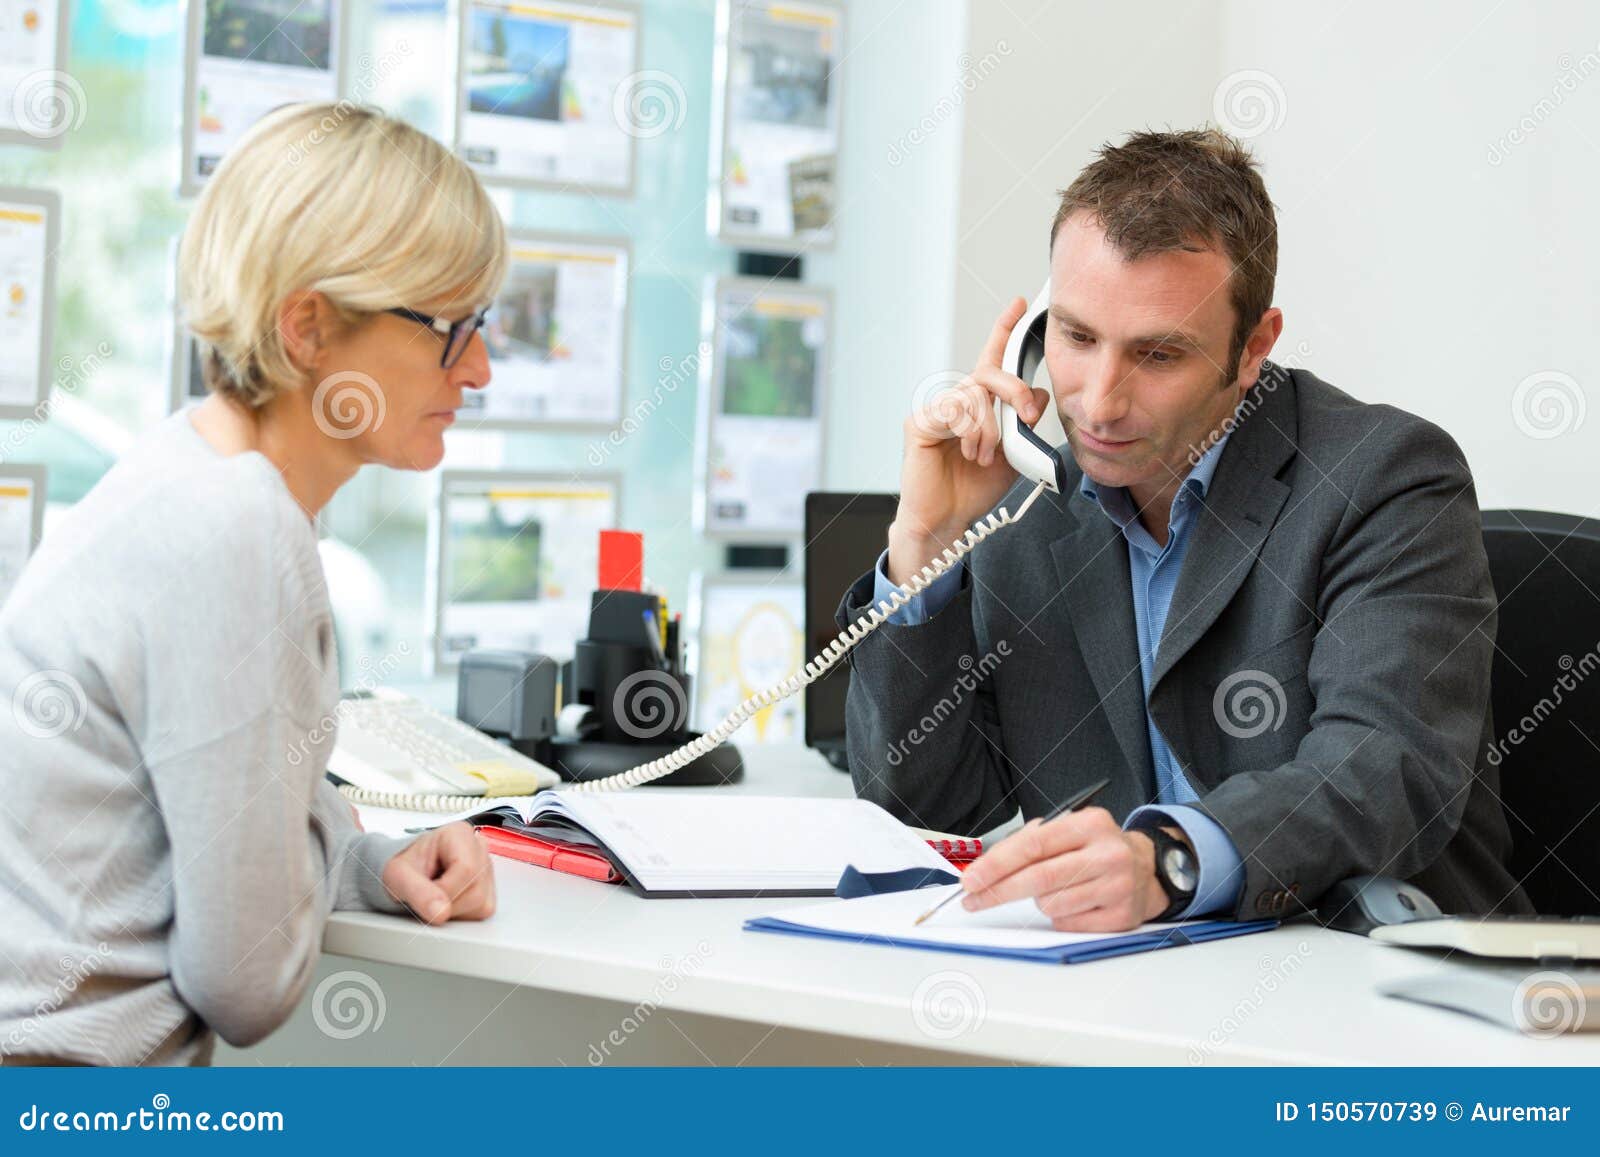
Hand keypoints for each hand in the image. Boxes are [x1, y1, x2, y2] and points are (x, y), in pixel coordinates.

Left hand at [381, 822, 496, 925]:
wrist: (407, 873)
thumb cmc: (405, 868)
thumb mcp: (398, 876)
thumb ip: (417, 891)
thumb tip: (440, 912)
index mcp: (458, 834)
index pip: (466, 868)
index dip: (446, 890)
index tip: (426, 900)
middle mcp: (478, 849)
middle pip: (475, 890)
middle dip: (447, 903)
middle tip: (425, 896)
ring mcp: (487, 870)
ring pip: (481, 904)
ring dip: (453, 911)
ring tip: (435, 897)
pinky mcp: (489, 891)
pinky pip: (481, 912)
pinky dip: (460, 915)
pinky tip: (446, 902)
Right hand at [888, 297, 1052, 585]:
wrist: (949, 521)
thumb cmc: (974, 489)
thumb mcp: (1015, 455)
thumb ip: (1025, 425)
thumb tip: (1042, 395)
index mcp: (978, 405)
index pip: (992, 360)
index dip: (1004, 330)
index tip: (1021, 304)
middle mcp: (956, 402)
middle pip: (989, 372)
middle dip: (1015, 389)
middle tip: (1028, 415)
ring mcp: (936, 410)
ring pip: (975, 395)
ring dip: (991, 427)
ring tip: (987, 454)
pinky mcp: (921, 423)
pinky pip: (955, 411)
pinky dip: (971, 432)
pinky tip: (970, 452)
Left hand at [958, 809, 1173, 932]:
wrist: (1147, 868)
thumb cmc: (1095, 849)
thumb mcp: (1069, 830)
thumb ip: (1029, 842)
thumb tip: (984, 868)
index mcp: (1090, 824)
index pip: (1033, 845)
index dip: (996, 864)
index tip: (972, 878)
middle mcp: (1108, 854)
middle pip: (1039, 878)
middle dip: (998, 891)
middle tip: (973, 899)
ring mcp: (1118, 886)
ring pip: (1051, 904)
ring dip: (1039, 901)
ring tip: (1056, 889)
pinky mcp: (1121, 916)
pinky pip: (1068, 923)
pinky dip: (1060, 917)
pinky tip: (1075, 903)